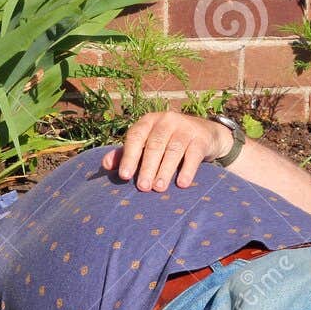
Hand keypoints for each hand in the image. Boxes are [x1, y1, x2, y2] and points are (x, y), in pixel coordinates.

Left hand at [102, 110, 233, 191]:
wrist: (205, 134)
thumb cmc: (167, 142)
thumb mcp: (146, 144)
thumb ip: (126, 154)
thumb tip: (105, 164)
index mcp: (148, 122)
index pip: (135, 137)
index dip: (129, 156)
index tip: (124, 176)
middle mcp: (166, 121)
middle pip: (154, 145)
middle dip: (147, 168)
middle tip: (143, 188)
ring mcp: (185, 127)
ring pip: (173, 150)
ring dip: (165, 171)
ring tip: (159, 188)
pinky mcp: (201, 138)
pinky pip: (193, 154)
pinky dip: (188, 170)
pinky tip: (182, 184)